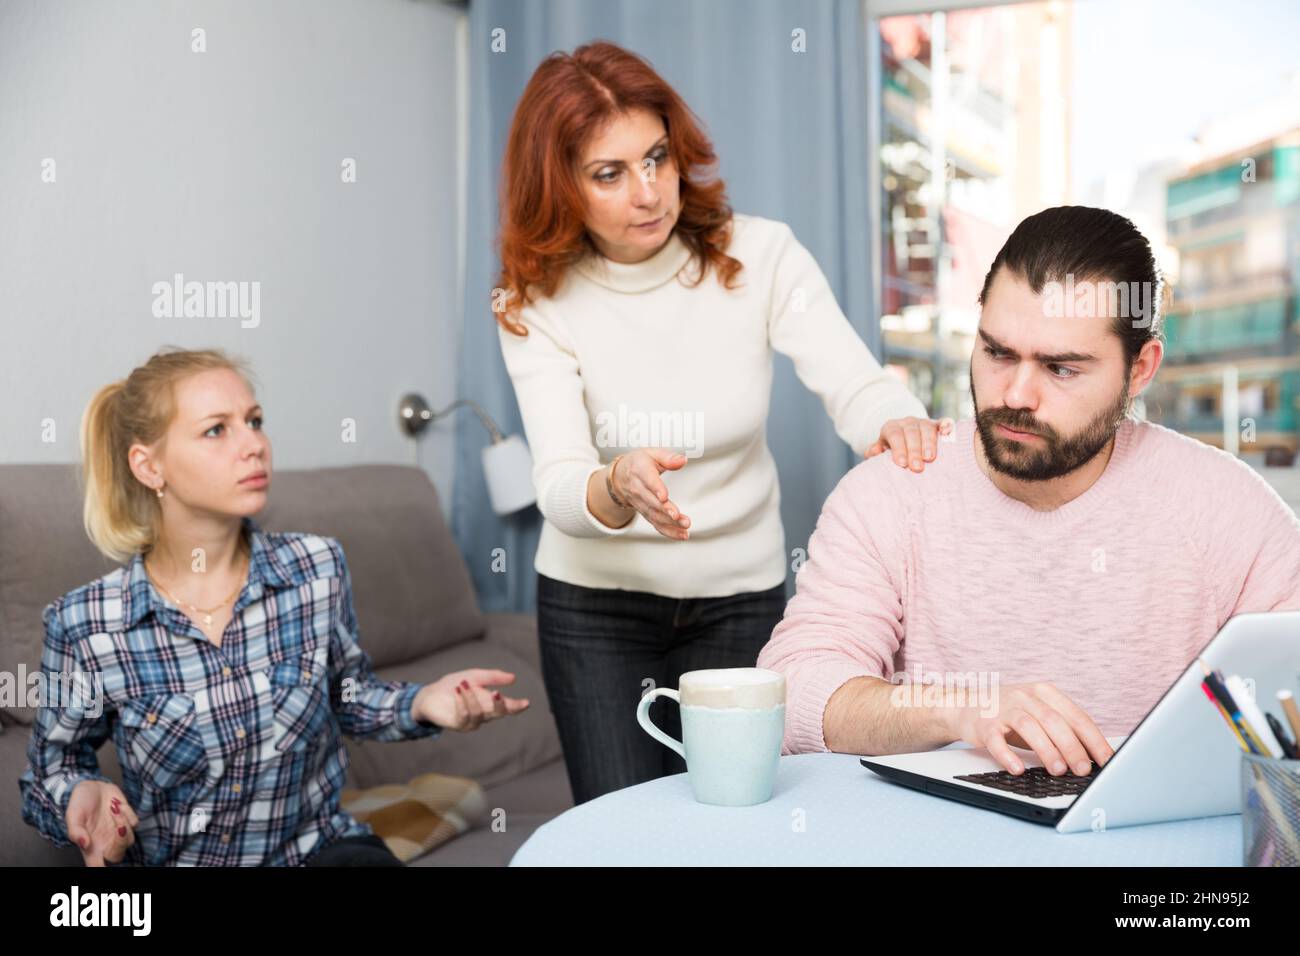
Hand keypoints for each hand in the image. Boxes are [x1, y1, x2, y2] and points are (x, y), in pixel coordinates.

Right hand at [66, 779, 137, 865]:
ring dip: (123, 823)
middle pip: (118, 856)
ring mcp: (117, 832)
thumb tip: (84, 844)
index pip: (97, 867)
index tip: (104, 863)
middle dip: (120, 842)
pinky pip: (135, 823)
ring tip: (111, 809)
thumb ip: (76, 832)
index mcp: (91, 846)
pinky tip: (116, 805)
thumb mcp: (73, 816)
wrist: (91, 785)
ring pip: (129, 840)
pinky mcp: (127, 819)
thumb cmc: (79, 803)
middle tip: (117, 827)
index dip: (101, 869)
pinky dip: (128, 813)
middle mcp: (105, 842)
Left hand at [415, 669, 529, 731]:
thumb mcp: (475, 676)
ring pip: (480, 714)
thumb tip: (513, 678)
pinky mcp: (458, 724)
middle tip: (496, 693)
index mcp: (489, 703)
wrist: (430, 694)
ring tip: (463, 684)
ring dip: (472, 698)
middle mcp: (483, 714)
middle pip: (498, 713)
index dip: (517, 706)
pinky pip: (464, 716)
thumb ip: (492, 677)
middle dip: (501, 705)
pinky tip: (457, 692)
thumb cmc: (453, 686)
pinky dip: (462, 703)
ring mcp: (471, 721)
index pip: (507, 707)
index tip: (526, 703)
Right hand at [610, 448, 691, 540]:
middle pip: (651, 501)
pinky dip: (668, 531)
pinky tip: (681, 534)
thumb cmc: (638, 463)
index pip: (648, 480)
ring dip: (669, 523)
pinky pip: (655, 524)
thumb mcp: (651, 453)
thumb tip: (682, 460)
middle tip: (677, 516)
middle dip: (664, 510)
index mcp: (640, 470)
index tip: (664, 496)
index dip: (656, 488)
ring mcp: (640, 503)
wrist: (619, 477)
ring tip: (685, 526)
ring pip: (654, 515)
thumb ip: (668, 457)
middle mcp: (638, 489)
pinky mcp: (645, 512)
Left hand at [865, 417, 953, 471]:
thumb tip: (874, 452)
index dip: (898, 449)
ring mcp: (923, 422)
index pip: (894, 435)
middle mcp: (907, 423)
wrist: (903, 440)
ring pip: (927, 428)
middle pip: (911, 433)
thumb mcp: (879, 450)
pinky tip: (947, 432)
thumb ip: (874, 451)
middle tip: (917, 468)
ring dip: (929, 442)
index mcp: (891, 428)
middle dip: (914, 451)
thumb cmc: (891, 451)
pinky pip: (943, 422)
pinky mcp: (937, 425)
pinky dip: (946, 425)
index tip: (901, 464)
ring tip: (930, 458)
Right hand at [944, 681, 1114, 776]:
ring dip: (1046, 750)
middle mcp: (1025, 696)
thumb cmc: (1011, 714)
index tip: (1108, 761)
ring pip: (1029, 727)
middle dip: (1072, 747)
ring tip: (1058, 770)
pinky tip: (1017, 768)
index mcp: (1045, 693)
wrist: (966, 705)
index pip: (1076, 716)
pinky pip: (996, 740)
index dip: (1094, 740)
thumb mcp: (1039, 714)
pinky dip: (1007, 755)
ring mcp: (1003, 708)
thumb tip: (1096, 757)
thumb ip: (1064, 729)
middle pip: (1054, 720)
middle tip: (1082, 769)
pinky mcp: (983, 724)